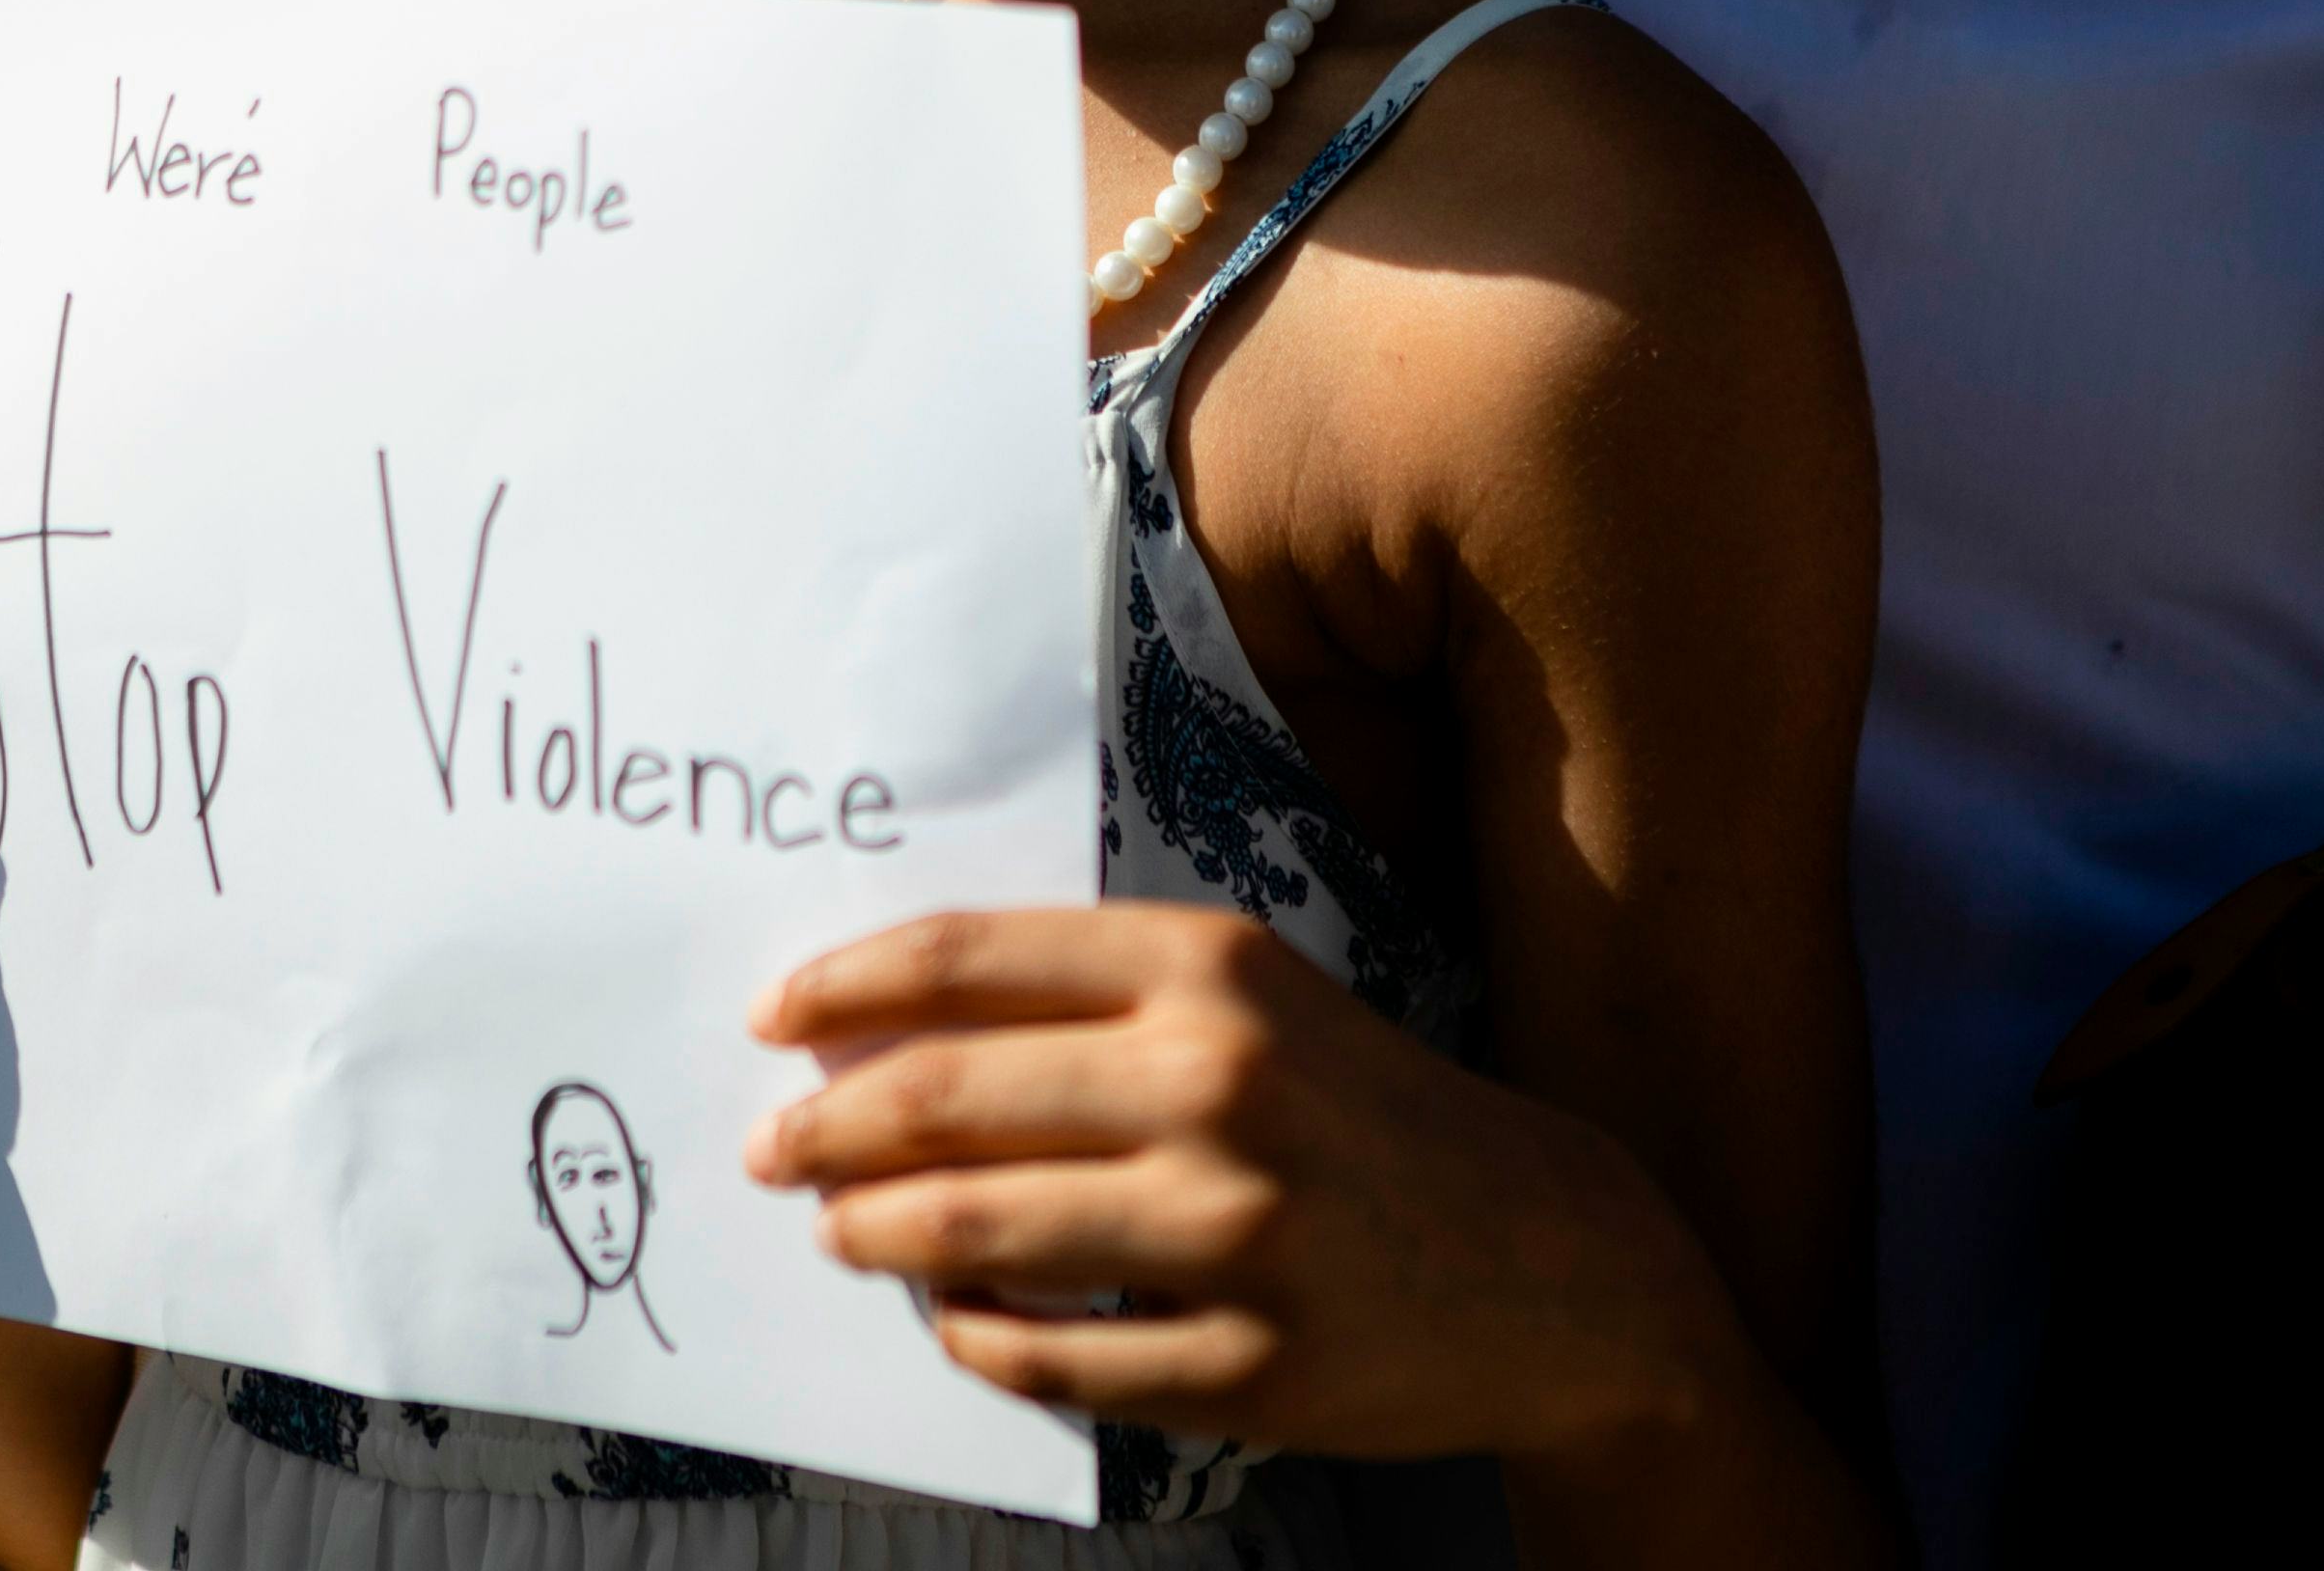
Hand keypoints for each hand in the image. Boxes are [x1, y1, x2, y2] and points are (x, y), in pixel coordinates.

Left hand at [744, 904, 1767, 1466]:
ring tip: (841, 1233)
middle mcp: (1223, 1083)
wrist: (1550, 1257)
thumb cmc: (1365, 1111)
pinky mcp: (1255, 1365)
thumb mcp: (1254, 1002)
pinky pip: (1053, 1358)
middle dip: (827, 1127)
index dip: (847, 987)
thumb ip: (1093, 1000)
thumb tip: (886, 1028)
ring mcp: (1242, 1231)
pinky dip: (975, 1338)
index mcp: (1213, 967)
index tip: (774, 1019)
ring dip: (875, 1233)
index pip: (971, 958)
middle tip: (773, 1150)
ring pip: (979, 1233)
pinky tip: (955, 1318)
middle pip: (949, 1097)